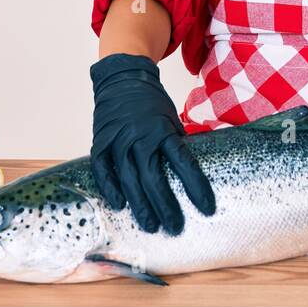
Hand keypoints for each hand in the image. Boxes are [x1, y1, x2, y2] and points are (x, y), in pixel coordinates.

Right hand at [89, 52, 216, 234]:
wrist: (122, 79)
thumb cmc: (152, 104)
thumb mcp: (172, 118)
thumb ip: (178, 144)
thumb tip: (192, 173)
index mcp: (163, 129)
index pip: (183, 162)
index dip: (196, 186)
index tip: (206, 208)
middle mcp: (141, 136)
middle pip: (154, 177)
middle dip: (165, 205)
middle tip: (174, 227)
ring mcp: (118, 139)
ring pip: (129, 177)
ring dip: (140, 204)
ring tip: (150, 226)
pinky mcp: (101, 142)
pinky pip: (103, 169)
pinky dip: (110, 187)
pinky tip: (119, 205)